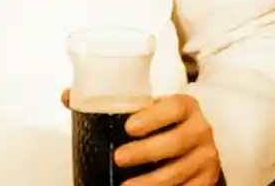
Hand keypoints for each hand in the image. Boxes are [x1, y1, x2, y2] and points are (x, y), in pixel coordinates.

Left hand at [62, 91, 220, 185]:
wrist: (196, 141)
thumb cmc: (163, 122)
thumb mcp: (145, 108)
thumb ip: (110, 101)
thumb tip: (67, 96)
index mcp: (185, 106)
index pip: (173, 107)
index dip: (153, 117)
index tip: (129, 128)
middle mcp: (201, 129)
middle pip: (176, 142)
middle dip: (146, 152)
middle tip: (119, 158)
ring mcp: (206, 156)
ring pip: (179, 171)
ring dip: (151, 183)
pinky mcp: (206, 179)